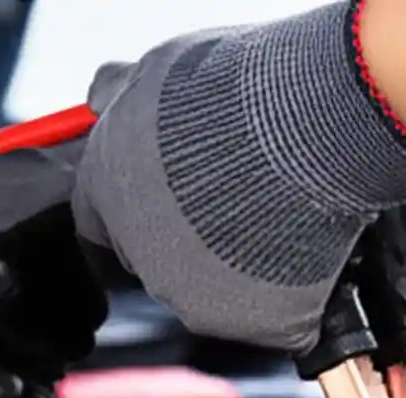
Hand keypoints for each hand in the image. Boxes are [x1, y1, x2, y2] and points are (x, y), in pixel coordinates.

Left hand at [70, 3, 405, 354]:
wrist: (306, 121)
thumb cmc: (236, 87)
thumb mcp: (160, 69)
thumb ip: (124, 94)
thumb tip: (99, 99)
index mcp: (104, 191)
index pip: (100, 218)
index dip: (138, 207)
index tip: (171, 197)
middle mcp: (137, 252)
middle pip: (155, 260)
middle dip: (188, 238)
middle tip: (240, 199)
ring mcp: (190, 294)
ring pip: (210, 292)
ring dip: (238, 265)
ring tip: (280, 213)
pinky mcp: (247, 321)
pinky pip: (269, 316)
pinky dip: (288, 293)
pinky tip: (306, 247)